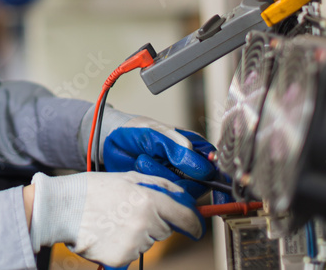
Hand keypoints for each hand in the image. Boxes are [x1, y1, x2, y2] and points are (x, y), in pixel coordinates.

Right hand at [28, 171, 204, 267]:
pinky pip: (132, 254)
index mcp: (150, 200)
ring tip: (114, 220)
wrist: (62, 209)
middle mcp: (146, 224)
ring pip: (148, 241)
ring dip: (138, 233)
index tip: (196, 226)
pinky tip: (108, 233)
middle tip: (130, 210)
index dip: (194, 223)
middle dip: (155, 222)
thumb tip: (183, 196)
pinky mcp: (121, 259)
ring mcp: (134, 244)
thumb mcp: (128, 178)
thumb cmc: (93, 190)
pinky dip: (124, 246)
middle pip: (166, 229)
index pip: (186, 218)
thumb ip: (159, 186)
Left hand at [92, 111, 216, 198]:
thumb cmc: (136, 132)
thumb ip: (178, 149)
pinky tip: (140, 169)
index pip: (214, 164)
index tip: (188, 166)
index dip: (205, 169)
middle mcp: (190, 166)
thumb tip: (202, 168)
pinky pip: (166, 195)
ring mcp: (176, 179)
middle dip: (175, 172)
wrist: (111, 141)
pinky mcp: (163, 190)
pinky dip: (152, 182)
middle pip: (200, 182)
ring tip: (142, 160)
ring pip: (182, 190)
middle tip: (153, 157)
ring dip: (159, 175)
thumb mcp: (156, 134)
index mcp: (195, 147)